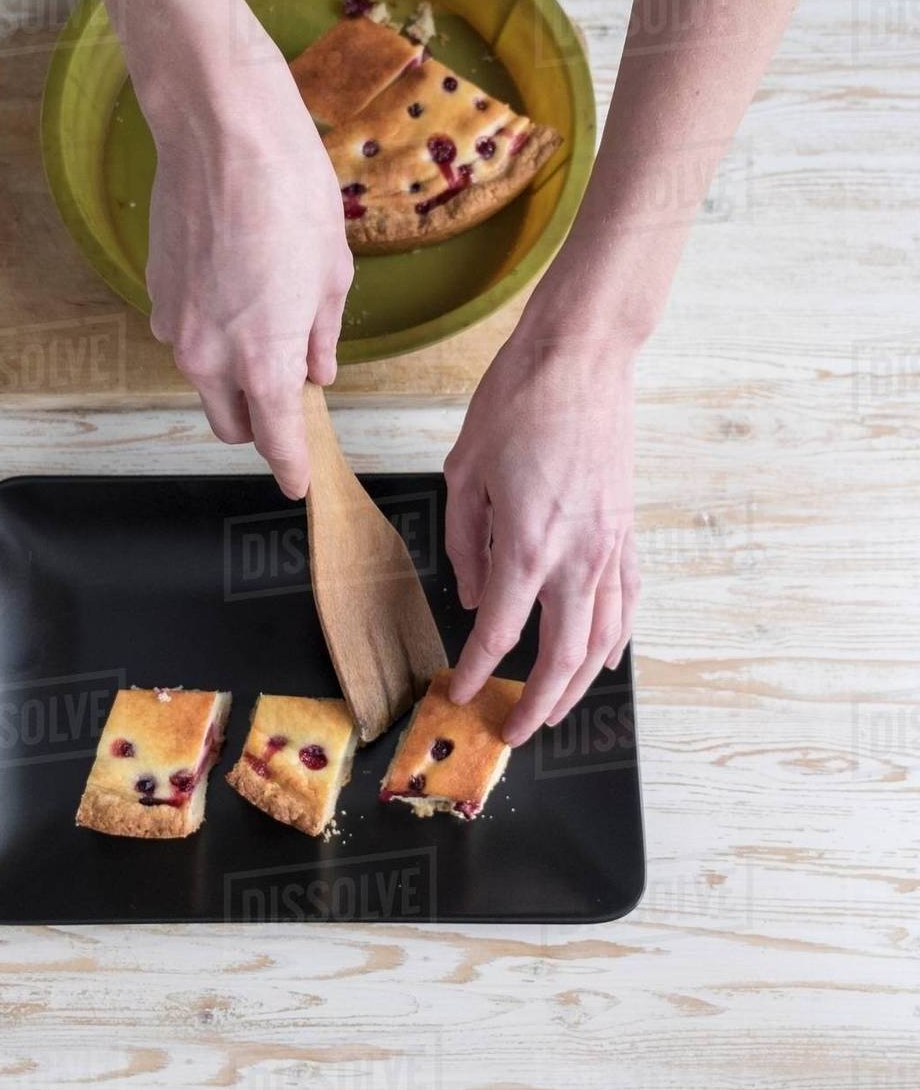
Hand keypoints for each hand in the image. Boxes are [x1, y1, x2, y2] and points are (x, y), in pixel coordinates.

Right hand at [145, 53, 353, 499]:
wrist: (222, 131)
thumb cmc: (290, 194)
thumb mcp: (331, 274)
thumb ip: (321, 338)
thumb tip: (316, 372)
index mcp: (263, 359)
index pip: (276, 442)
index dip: (291, 468)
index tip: (299, 483)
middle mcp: (210, 357)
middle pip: (231, 426)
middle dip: (259, 425)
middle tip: (289, 392)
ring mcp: (174, 328)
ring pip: (204, 384)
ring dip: (232, 378)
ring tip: (263, 323)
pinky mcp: (155, 297)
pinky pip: (185, 340)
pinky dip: (209, 337)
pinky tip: (233, 293)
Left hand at [443, 302, 639, 744]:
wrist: (581, 358)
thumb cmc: (516, 404)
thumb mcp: (464, 471)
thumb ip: (464, 542)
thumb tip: (470, 593)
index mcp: (526, 544)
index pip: (498, 632)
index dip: (479, 672)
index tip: (461, 695)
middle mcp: (576, 556)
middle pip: (561, 655)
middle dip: (536, 703)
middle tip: (512, 731)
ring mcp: (610, 545)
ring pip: (603, 638)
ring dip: (578, 684)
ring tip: (554, 710)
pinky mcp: (627, 528)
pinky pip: (628, 599)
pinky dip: (616, 637)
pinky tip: (602, 656)